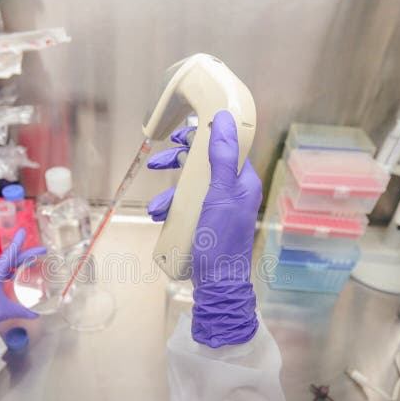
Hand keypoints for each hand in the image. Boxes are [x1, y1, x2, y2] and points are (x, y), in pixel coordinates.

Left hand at [0, 228, 46, 324]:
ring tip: (29, 262)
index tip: (23, 230)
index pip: (10, 254)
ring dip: (17, 262)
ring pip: (4, 265)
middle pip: (10, 259)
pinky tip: (12, 276)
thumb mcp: (5, 311)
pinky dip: (8, 270)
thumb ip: (22, 311)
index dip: (18, 242)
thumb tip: (37, 315)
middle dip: (26, 255)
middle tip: (41, 252)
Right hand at [147, 110, 261, 346]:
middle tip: (159, 162)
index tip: (181, 134)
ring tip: (156, 207)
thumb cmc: (221, 239)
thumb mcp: (220, 193)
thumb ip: (222, 156)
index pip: (226, 146)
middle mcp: (233, 192)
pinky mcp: (205, 223)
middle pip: (204, 165)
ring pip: (191, 187)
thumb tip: (224, 117)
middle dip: (178, 164)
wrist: (217, 283)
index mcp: (243, 181)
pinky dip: (171, 209)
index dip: (203, 136)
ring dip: (170, 192)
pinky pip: (186, 207)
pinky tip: (159, 217)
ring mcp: (218, 208)